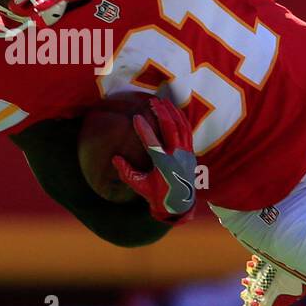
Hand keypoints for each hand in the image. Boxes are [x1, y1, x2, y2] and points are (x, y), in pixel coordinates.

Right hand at [113, 97, 197, 223]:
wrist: (180, 204)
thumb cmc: (157, 195)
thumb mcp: (139, 186)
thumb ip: (127, 172)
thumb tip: (115, 157)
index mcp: (164, 166)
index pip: (153, 144)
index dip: (144, 129)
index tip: (136, 117)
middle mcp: (177, 157)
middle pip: (171, 130)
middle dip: (162, 113)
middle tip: (152, 101)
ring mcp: (186, 154)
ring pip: (181, 128)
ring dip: (172, 112)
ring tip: (163, 101)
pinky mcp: (190, 153)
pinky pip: (187, 131)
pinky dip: (181, 119)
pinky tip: (174, 110)